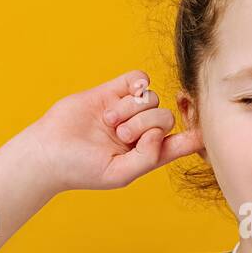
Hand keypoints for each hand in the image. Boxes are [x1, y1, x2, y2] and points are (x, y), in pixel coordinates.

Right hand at [27, 69, 203, 192]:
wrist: (47, 151)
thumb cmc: (81, 170)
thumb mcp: (119, 174)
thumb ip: (148, 158)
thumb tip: (160, 134)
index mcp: (148, 154)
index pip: (182, 142)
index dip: (196, 134)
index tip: (205, 129)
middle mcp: (141, 131)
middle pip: (165, 117)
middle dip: (145, 124)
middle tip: (120, 135)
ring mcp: (127, 110)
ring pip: (150, 98)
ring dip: (130, 109)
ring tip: (108, 123)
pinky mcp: (111, 91)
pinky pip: (137, 79)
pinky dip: (136, 83)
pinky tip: (128, 91)